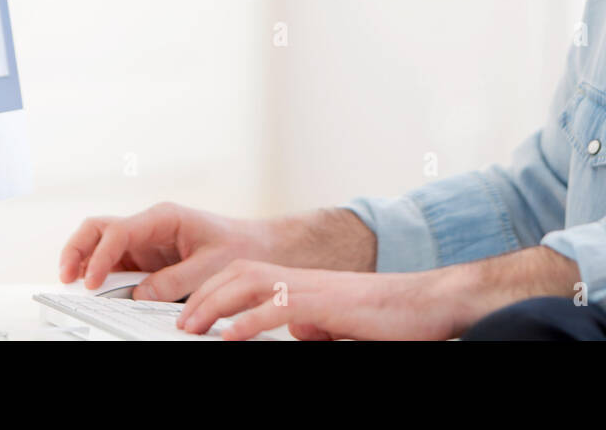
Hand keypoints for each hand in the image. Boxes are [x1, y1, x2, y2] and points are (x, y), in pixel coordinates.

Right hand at [58, 202, 273, 301]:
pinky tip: (94, 293)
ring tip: (73, 288)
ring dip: (83, 264)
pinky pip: (113, 265)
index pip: (119, 231)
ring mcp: (143, 243)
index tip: (92, 282)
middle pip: (98, 229)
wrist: (255, 246)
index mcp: (164, 218)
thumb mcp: (210, 267)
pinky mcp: (144, 260)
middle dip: (77, 250)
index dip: (100, 256)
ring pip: (99, 245)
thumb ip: (175, 281)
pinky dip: (99, 277)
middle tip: (66, 278)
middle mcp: (148, 226)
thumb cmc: (237, 247)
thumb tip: (140, 296)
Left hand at [176, 260, 464, 340]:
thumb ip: (313, 323)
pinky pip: (281, 307)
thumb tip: (296, 333)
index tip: (190, 312)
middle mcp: (303, 279)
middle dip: (203, 292)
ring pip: (251, 281)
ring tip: (191, 325)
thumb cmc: (388, 317)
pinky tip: (231, 335)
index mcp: (302, 283)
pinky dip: (250, 320)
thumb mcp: (338, 324)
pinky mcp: (328, 303)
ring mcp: (314, 288)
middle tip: (179, 319)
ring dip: (215, 302)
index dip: (214, 289)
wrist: (426, 305)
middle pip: (239, 271)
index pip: (247, 274)